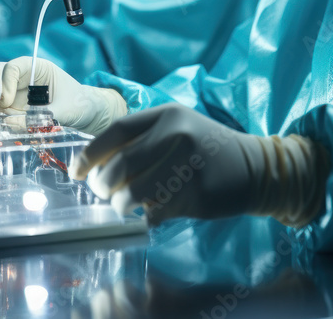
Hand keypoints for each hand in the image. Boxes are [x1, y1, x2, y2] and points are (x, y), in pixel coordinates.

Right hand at [0, 57, 126, 135]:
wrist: (86, 114)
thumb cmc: (79, 105)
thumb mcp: (65, 111)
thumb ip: (41, 118)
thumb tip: (10, 124)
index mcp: (37, 68)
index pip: (13, 66)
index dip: (5, 81)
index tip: (6, 101)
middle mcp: (22, 77)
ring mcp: (13, 91)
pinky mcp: (9, 107)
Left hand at [69, 103, 328, 225]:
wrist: (256, 167)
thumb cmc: (206, 149)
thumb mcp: (178, 129)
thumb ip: (143, 140)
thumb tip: (97, 165)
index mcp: (167, 115)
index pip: (116, 131)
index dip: (91, 154)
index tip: (76, 172)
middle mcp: (177, 135)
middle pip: (121, 164)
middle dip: (103, 185)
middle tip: (101, 193)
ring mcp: (189, 165)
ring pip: (136, 192)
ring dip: (122, 204)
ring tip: (123, 206)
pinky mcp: (198, 194)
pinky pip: (158, 211)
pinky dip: (148, 216)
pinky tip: (152, 213)